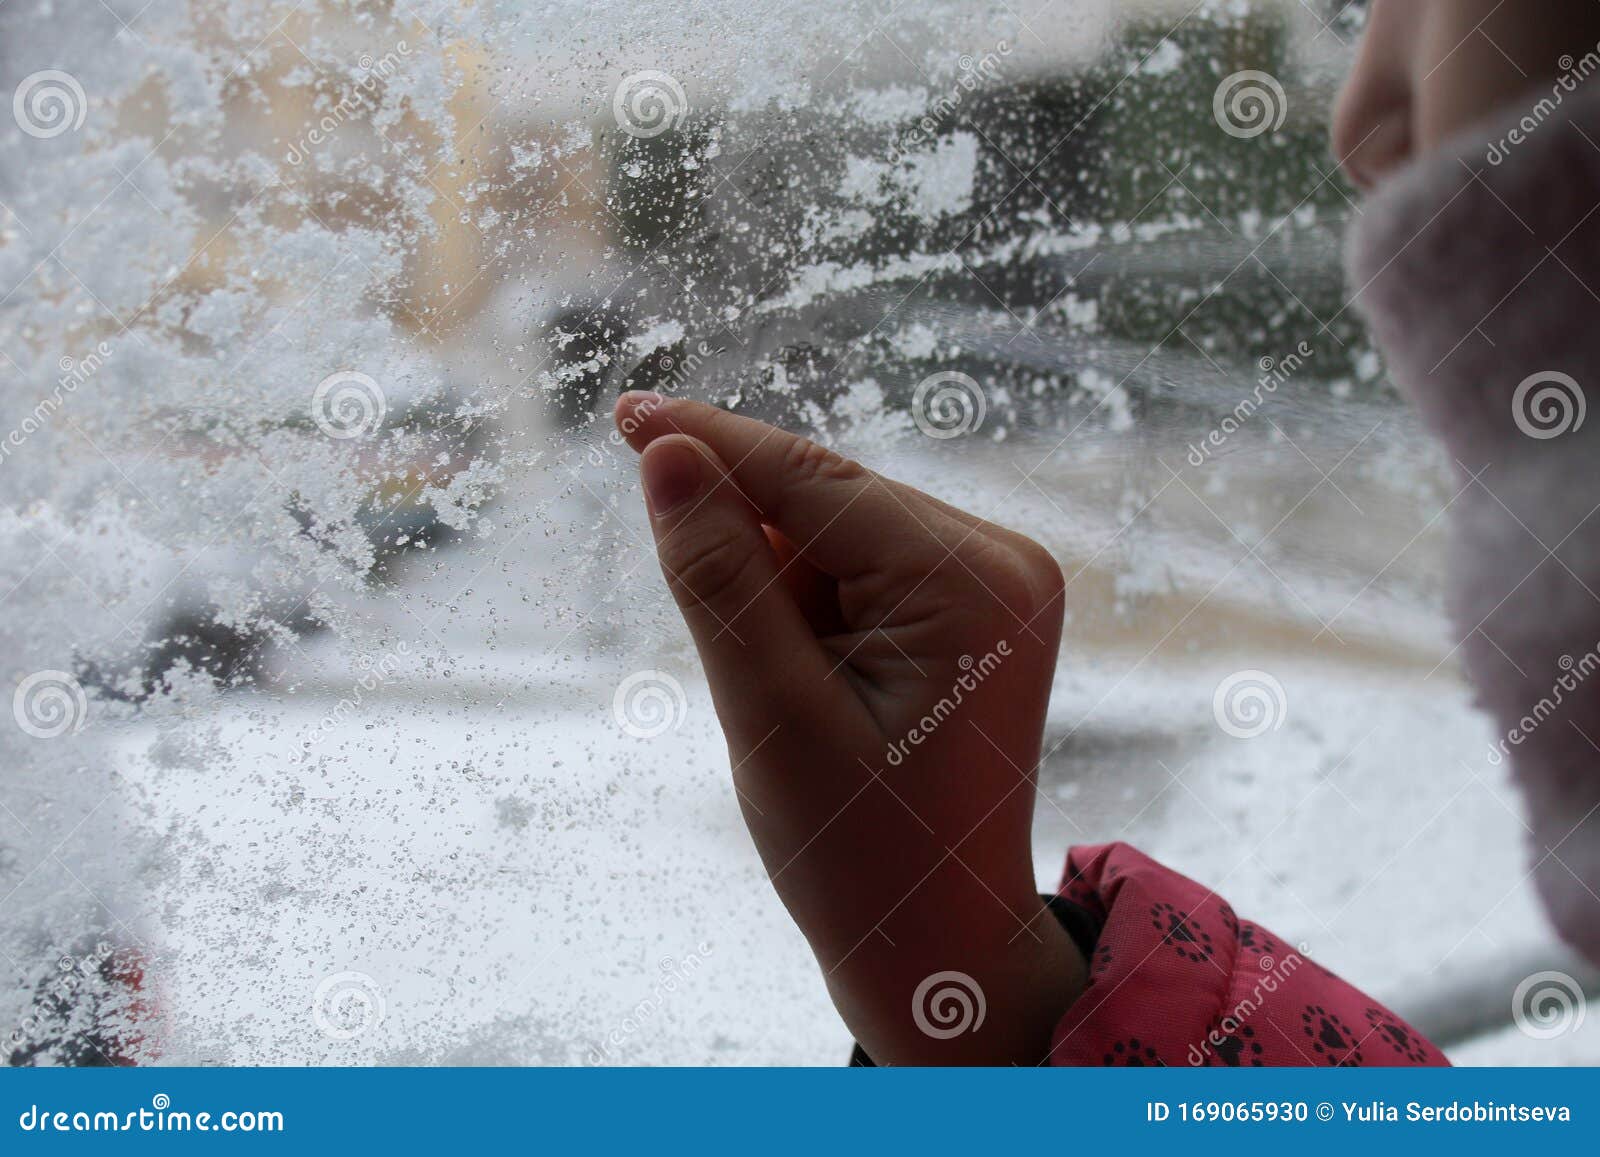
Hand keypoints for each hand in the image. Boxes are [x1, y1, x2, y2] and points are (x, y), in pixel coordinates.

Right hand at [614, 391, 1083, 1064]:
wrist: (941, 942)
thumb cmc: (861, 854)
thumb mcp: (771, 715)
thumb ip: (719, 577)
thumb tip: (667, 452)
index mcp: (972, 580)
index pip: (813, 480)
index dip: (710, 445)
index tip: (624, 412)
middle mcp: (1001, 560)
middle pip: (826, 505)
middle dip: (757, 566)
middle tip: (754, 680)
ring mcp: (994, 582)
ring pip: (835, 539)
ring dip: (784, 601)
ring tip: (803, 712)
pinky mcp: (972, 606)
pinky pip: (861, 572)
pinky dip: (811, 616)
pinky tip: (820, 692)